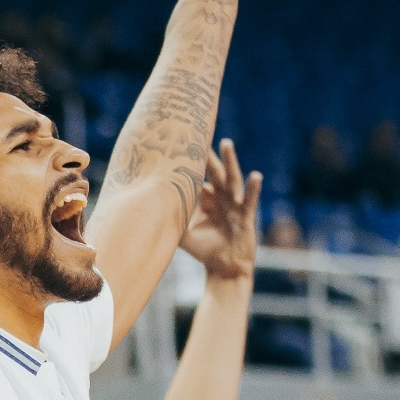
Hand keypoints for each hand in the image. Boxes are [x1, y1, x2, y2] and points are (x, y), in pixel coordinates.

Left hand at [180, 139, 260, 281]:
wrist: (224, 266)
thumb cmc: (203, 249)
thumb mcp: (182, 234)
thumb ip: (168, 222)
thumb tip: (143, 215)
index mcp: (206, 198)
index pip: (198, 176)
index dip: (191, 161)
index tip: (181, 142)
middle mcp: (221, 197)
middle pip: (214, 171)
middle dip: (207, 154)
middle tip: (200, 132)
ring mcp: (234, 204)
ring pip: (232, 179)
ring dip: (230, 161)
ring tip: (226, 144)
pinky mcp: (246, 216)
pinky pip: (250, 200)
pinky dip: (253, 187)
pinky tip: (256, 175)